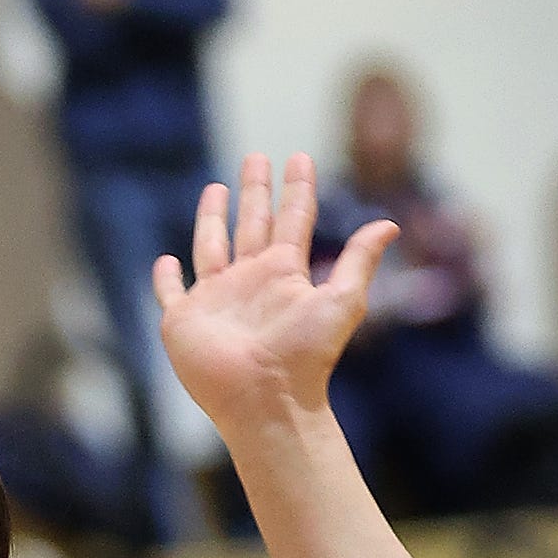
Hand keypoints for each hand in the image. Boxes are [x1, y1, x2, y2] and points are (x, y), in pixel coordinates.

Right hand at [154, 154, 394, 433]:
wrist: (266, 400)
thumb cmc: (305, 355)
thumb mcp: (341, 302)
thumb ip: (359, 261)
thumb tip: (390, 223)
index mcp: (284, 273)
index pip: (293, 219)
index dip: (297, 189)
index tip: (300, 157)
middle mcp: (249, 281)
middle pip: (252, 224)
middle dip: (255, 191)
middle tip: (256, 157)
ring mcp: (215, 300)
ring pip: (211, 247)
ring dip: (213, 219)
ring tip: (215, 188)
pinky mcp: (184, 320)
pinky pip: (171, 292)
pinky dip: (166, 277)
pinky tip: (167, 260)